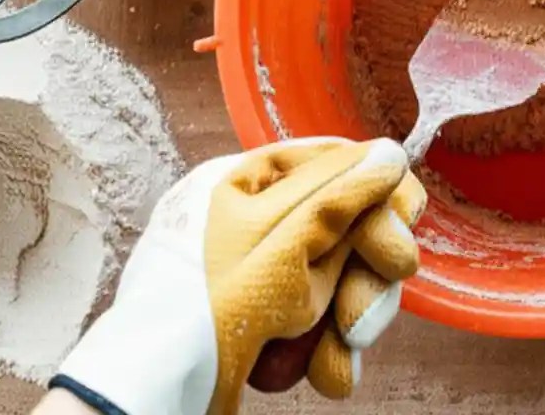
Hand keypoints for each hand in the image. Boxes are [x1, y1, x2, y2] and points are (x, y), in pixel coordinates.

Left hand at [47, 137, 425, 414]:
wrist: (149, 400)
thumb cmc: (199, 317)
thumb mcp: (278, 249)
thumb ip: (338, 198)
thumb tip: (390, 154)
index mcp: (247, 183)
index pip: (338, 166)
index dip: (381, 204)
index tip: (395, 249)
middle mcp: (257, 220)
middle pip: (350, 228)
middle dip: (362, 281)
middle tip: (360, 319)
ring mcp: (262, 272)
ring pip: (342, 281)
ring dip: (347, 324)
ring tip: (333, 357)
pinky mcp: (267, 321)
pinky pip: (320, 321)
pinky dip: (325, 351)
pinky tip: (322, 373)